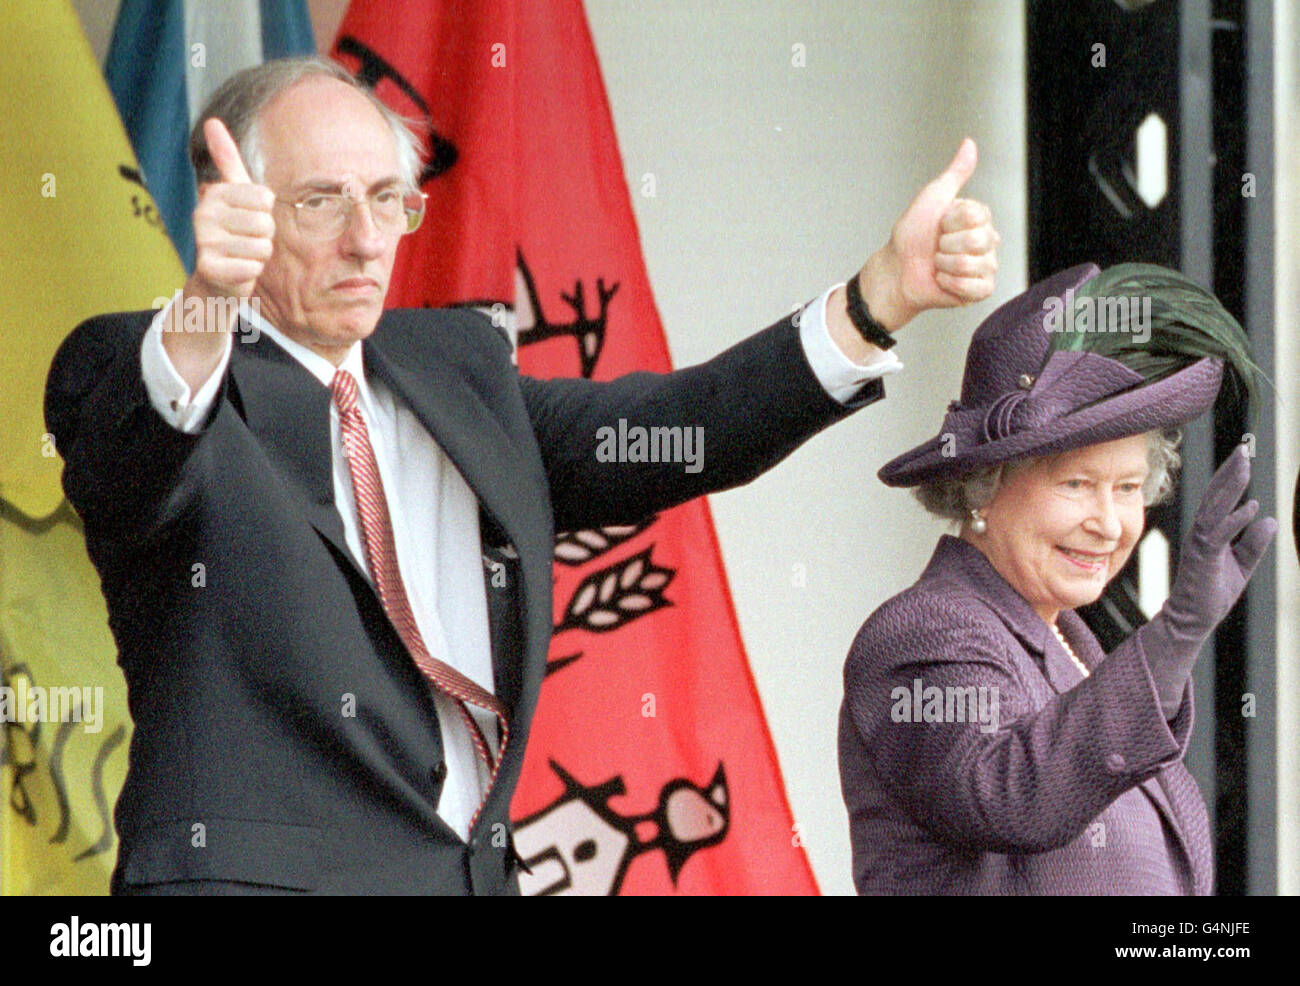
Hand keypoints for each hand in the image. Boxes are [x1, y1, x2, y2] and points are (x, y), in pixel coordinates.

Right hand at [162, 118, 274, 390]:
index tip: (247, 221)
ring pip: (262, 247)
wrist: (216, 280)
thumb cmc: (233, 235)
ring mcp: (203, 241)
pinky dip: (251, 275)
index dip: (265, 214)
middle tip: (245, 244)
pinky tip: (236, 273)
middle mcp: (203, 214)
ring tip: (240, 258)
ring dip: (258, 257)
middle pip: (266, 223)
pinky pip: (253, 269)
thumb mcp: (234, 196)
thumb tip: (212, 121)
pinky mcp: (208, 268)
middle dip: (264, 238)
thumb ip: (227, 159)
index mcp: (215, 194)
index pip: (265, 198)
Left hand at [864, 138, 999, 329]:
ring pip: (972, 264)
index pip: (976, 215)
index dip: (950, 221)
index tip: (939, 224)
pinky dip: (951, 284)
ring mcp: (986, 266)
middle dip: (946, 244)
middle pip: (977, 240)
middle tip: (937, 246)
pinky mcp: (980, 289)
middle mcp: (987, 241)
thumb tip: (970, 144)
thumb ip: (955, 173)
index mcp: (979, 219)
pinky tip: (943, 280)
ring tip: (938, 263)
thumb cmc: (913, 235)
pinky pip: (975, 286)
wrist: (898, 269)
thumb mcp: (933, 197)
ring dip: (945, 265)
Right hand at [1161, 444, 1275, 639]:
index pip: (1219, 497)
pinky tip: (1250, 507)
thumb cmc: (1213, 592)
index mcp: (1209, 531)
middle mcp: (1201, 531)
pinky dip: (1234, 520)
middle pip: (1215, 495)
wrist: (1194, 618)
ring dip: (1230, 487)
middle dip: (1230, 471)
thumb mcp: (1243, 564)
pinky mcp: (1204, 557)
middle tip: (1243, 448)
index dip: (1230, 476)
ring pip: (1215, 508)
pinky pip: (1219, 534)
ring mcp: (1200, 543)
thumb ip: (1254, 542)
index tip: (1242, 456)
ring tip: (1244, 467)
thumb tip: (1268, 518)